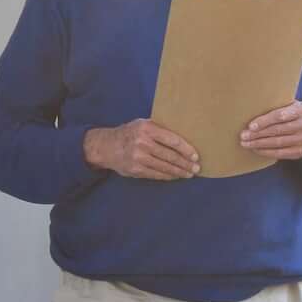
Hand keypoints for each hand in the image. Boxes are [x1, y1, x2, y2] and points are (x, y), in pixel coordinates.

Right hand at [83, 118, 199, 181]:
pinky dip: (168, 176)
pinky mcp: (136, 169)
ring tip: (189, 174)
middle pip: (170, 155)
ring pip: (165, 167)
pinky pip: (157, 174)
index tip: (195, 155)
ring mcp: (138, 157)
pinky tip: (175, 176)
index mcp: (146, 128)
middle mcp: (142, 142)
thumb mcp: (141, 124)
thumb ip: (158, 130)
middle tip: (196, 168)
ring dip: (180, 172)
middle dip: (186, 163)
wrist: (105, 146)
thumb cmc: (128, 134)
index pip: (172, 139)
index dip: (186, 149)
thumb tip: (183, 138)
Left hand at [237, 100, 301, 164]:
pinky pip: (281, 153)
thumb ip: (273, 104)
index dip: (264, 121)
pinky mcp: (301, 151)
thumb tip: (248, 108)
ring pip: (278, 143)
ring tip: (246, 143)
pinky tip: (256, 149)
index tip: (250, 126)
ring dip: (259, 144)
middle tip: (243, 136)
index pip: (280, 115)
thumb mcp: (286, 103)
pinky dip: (267, 152)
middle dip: (258, 134)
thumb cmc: (288, 111)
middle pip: (278, 130)